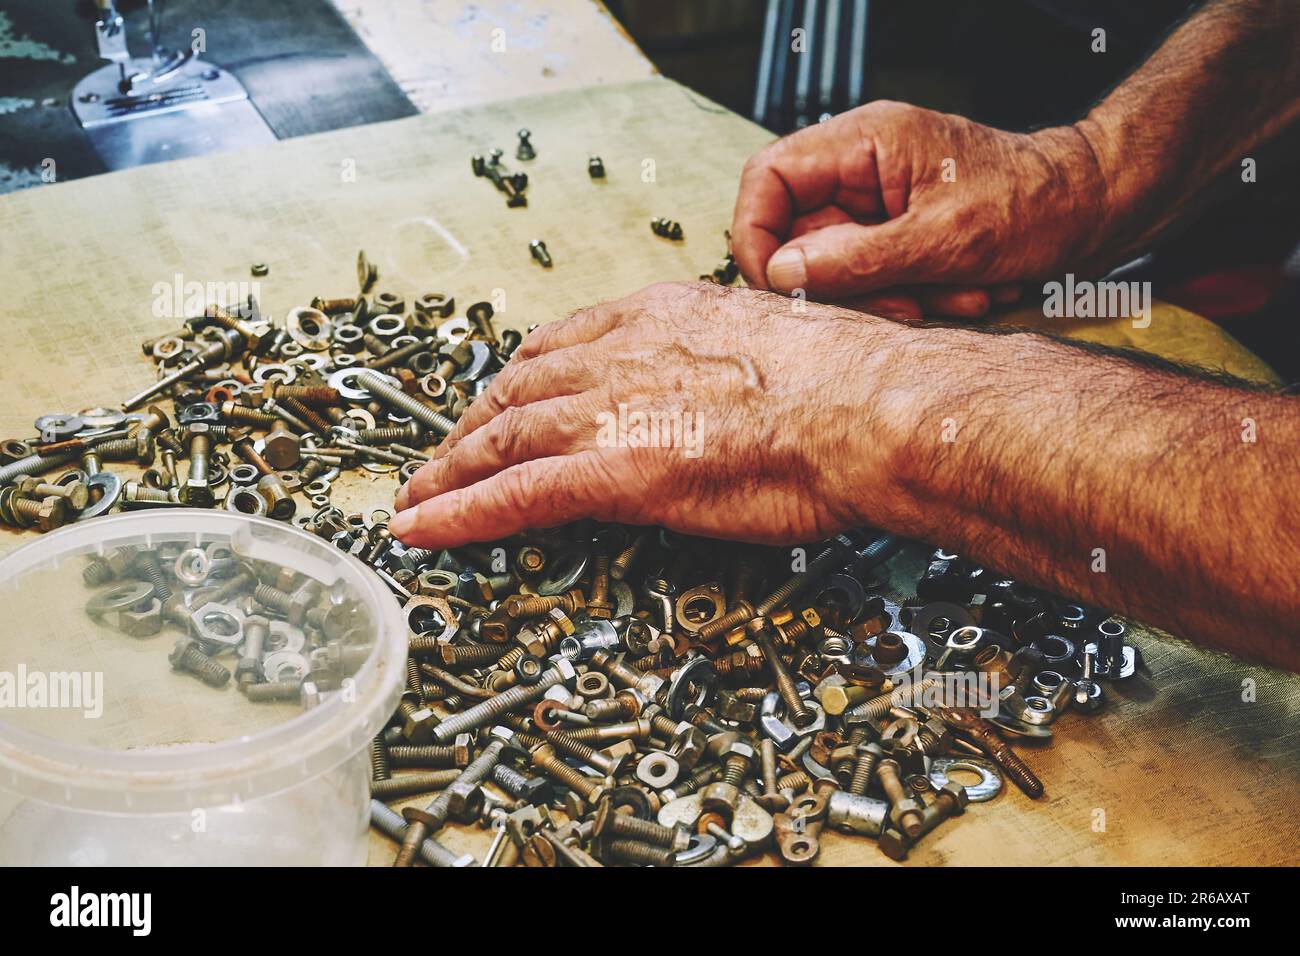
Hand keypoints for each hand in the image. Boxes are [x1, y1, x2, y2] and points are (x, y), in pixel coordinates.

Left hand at [390, 283, 913, 548]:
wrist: (871, 408)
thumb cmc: (851, 383)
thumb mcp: (772, 345)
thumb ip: (721, 362)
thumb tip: (720, 388)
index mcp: (663, 314)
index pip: (562, 344)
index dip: (519, 379)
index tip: (502, 399)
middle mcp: (622, 353)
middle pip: (516, 388)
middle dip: (472, 425)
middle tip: (445, 454)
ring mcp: (611, 411)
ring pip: (501, 439)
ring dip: (450, 470)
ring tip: (418, 496)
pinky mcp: (613, 472)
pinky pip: (514, 494)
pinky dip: (459, 512)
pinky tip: (423, 527)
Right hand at [731, 100, 1111, 319]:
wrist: (1097, 207)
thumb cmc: (1034, 203)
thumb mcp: (943, 241)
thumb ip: (855, 260)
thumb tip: (782, 276)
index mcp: (862, 142)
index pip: (766, 179)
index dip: (756, 235)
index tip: (777, 288)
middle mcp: (861, 167)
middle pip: (799, 234)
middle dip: (842, 284)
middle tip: (895, 305)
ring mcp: (879, 202)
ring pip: (838, 267)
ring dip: (885, 298)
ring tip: (946, 297)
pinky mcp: (898, 233)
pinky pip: (875, 277)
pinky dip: (909, 297)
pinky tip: (958, 294)